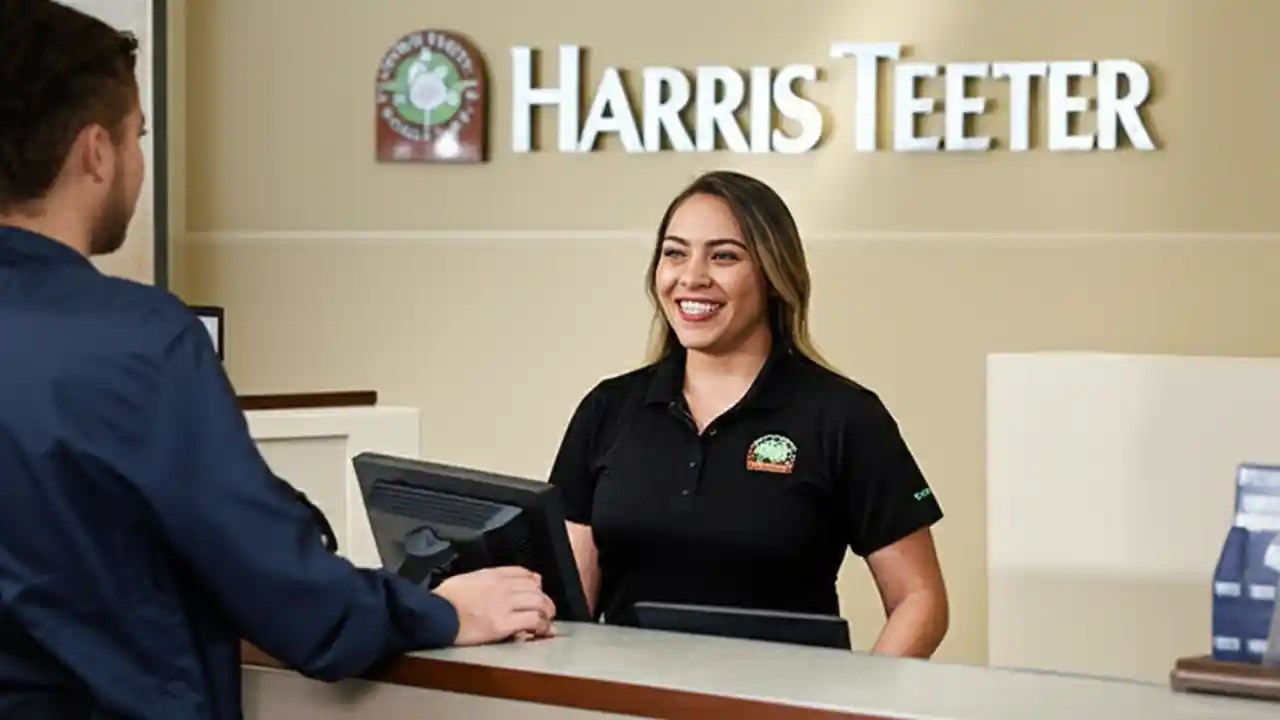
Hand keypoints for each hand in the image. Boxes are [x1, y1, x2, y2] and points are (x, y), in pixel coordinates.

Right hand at [433, 567, 556, 645]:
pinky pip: (532, 620)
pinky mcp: (503, 624)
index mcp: (491, 574)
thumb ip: (482, 580)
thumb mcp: (464, 579)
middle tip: (546, 609)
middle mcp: (502, 586)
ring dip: (546, 612)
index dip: (534, 581)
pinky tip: (540, 630)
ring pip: (538, 602)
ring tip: (546, 621)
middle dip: (543, 599)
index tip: (536, 588)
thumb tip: (490, 586)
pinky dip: (540, 625)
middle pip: (535, 587)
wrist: (436, 615)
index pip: (522, 572)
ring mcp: (504, 604)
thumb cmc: (443, 600)